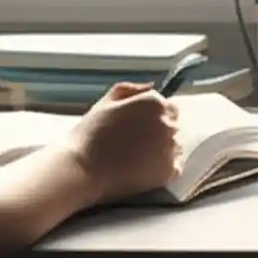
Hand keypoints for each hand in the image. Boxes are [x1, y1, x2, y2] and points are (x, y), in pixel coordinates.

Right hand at [63, 82, 180, 206]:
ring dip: (162, 149)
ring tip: (135, 158)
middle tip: (134, 144)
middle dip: (158, 132)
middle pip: (172, 125)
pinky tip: (142, 169)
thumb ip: (130, 89)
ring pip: (175, 145)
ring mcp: (171, 147)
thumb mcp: (105, 102)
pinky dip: (163, 168)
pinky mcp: (169, 170)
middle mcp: (168, 122)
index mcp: (154, 102)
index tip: (137, 128)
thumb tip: (151, 86)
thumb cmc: (89, 136)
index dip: (152, 117)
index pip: (168, 107)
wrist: (82, 170)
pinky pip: (175, 166)